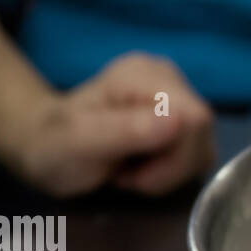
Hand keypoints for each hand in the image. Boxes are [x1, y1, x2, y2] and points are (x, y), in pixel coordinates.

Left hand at [8, 52, 215, 197]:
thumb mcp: (76, 143)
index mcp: (143, 75)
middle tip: (126, 175)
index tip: (132, 175)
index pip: (195, 117)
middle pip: (203, 131)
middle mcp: (169, 78)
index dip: (175, 158)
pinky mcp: (184, 118)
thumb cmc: (53, 145)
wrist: (45, 145)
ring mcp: (179, 96)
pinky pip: (198, 151)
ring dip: (170, 171)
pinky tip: (144, 166)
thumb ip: (124, 131)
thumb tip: (179, 122)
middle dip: (168, 167)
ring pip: (204, 145)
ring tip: (131, 170)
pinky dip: (173, 170)